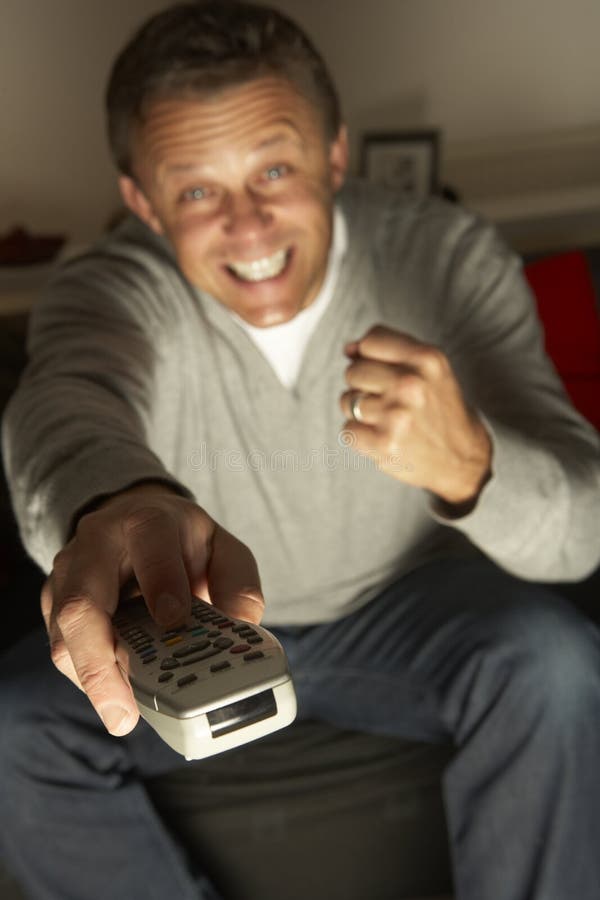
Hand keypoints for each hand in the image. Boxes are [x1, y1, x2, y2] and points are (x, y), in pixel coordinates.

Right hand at [41, 483, 263, 736]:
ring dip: (92, 680)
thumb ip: (238, 584)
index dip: (162, 583)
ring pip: (64, 635)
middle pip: (82, 604)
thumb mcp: (221, 547)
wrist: (133, 519)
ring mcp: (67, 573)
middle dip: (100, 662)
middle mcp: (97, 543)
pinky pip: (63, 647)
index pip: (150, 544)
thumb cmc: (180, 542)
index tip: (175, 620)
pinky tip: (116, 695)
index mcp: (146, 521)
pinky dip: (88, 677)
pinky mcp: (52, 602)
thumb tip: (240, 630)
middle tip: (124, 711)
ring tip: (123, 715)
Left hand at [340, 325, 490, 504]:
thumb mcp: (428, 368)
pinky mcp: (384, 444)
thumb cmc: (439, 408)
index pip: (370, 341)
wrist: (462, 458)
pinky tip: (383, 436)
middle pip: (353, 371)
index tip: (385, 371)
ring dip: (360, 412)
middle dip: (364, 385)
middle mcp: (411, 384)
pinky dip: (361, 435)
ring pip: (347, 401)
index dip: (371, 356)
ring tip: (388, 419)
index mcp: (426, 359)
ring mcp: (397, 416)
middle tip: (390, 400)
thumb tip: (349, 350)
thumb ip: (389, 350)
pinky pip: (347, 430)